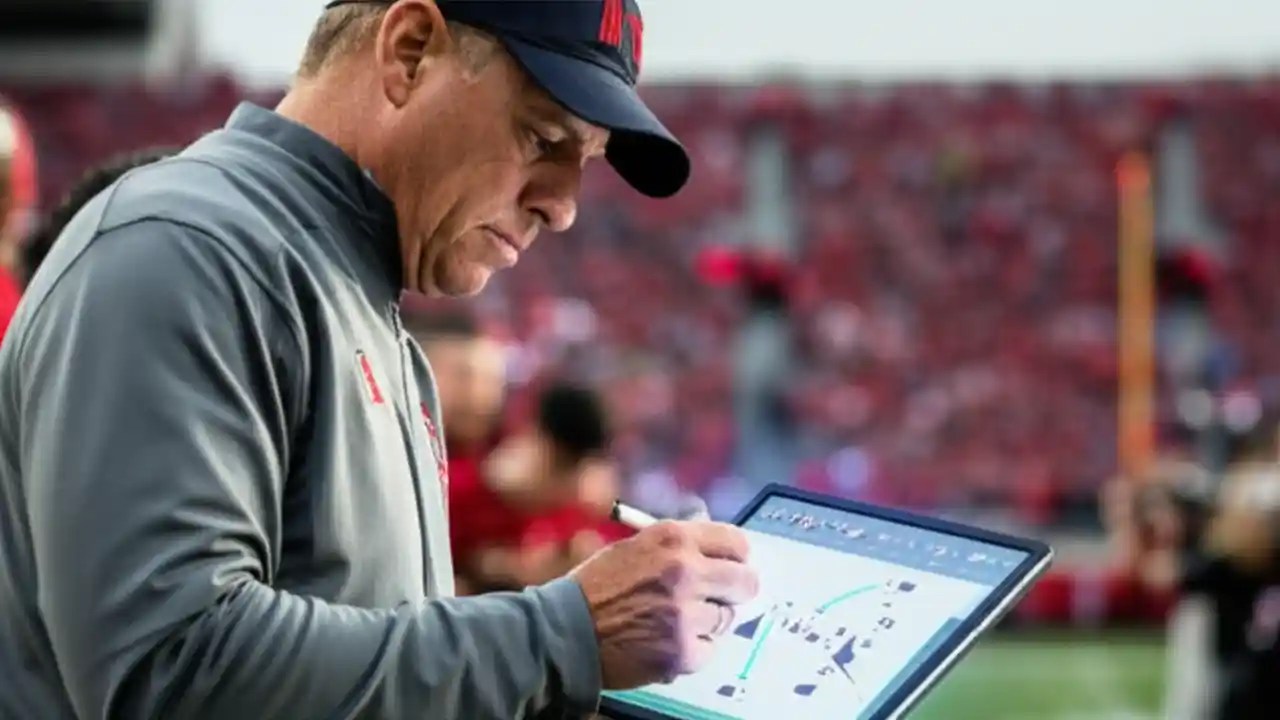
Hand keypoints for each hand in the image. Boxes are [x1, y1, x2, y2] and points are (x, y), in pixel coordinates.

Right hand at [571, 520, 759, 688]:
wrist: (567, 629)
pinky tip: (667, 641)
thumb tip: (714, 544)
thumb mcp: (635, 546)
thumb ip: (677, 545)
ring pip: (725, 618)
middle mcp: (686, 571)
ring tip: (676, 621)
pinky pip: (709, 648)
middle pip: (744, 581)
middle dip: (734, 589)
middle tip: (719, 596)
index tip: (733, 565)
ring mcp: (686, 614)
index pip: (735, 542)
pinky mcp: (683, 651)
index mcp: (674, 539)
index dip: (737, 556)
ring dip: (707, 620)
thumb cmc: (597, 585)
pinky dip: (693, 647)